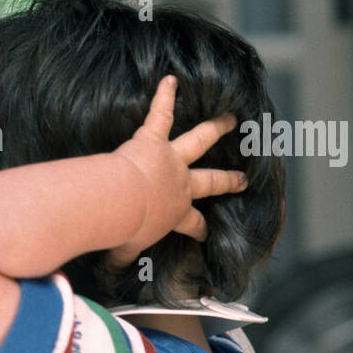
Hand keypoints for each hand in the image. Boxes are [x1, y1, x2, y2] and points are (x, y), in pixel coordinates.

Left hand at [105, 75, 244, 269]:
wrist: (119, 201)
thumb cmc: (121, 228)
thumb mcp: (124, 250)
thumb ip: (120, 258)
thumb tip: (110, 273)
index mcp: (176, 213)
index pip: (194, 224)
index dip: (201, 230)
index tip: (206, 234)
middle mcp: (181, 184)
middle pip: (210, 181)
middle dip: (227, 180)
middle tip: (242, 178)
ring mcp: (171, 158)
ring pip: (199, 140)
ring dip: (215, 127)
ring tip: (230, 118)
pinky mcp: (153, 138)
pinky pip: (161, 113)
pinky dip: (165, 95)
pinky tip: (169, 79)